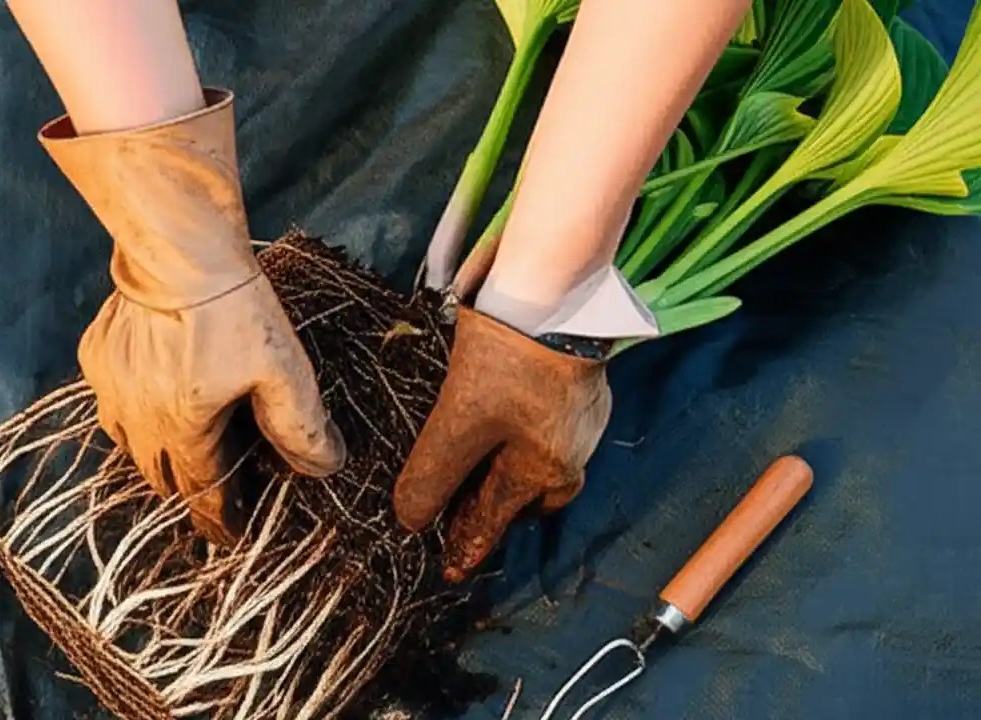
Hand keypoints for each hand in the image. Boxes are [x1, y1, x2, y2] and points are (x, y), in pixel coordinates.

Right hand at [41, 90, 345, 543]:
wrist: (178, 246)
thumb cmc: (235, 308)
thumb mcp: (283, 370)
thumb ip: (302, 428)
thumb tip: (324, 470)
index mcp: (183, 430)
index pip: (203, 495)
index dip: (221, 518)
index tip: (233, 532)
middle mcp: (137, 419)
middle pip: (164, 476)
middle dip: (192, 488)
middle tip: (220, 484)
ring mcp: (110, 388)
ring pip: (130, 444)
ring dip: (159, 452)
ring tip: (187, 444)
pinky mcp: (95, 355)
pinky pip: (110, 401)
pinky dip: (132, 408)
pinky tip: (155, 391)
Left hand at [392, 307, 609, 580]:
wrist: (554, 293)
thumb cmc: (507, 361)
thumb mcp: (458, 423)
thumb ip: (433, 475)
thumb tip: (411, 520)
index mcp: (542, 472)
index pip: (495, 520)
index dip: (468, 544)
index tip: (453, 570)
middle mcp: (571, 454)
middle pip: (526, 498)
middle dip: (495, 508)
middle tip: (461, 505)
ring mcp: (582, 419)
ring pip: (541, 462)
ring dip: (510, 467)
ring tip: (479, 457)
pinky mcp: (583, 384)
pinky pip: (550, 427)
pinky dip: (523, 431)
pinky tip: (506, 411)